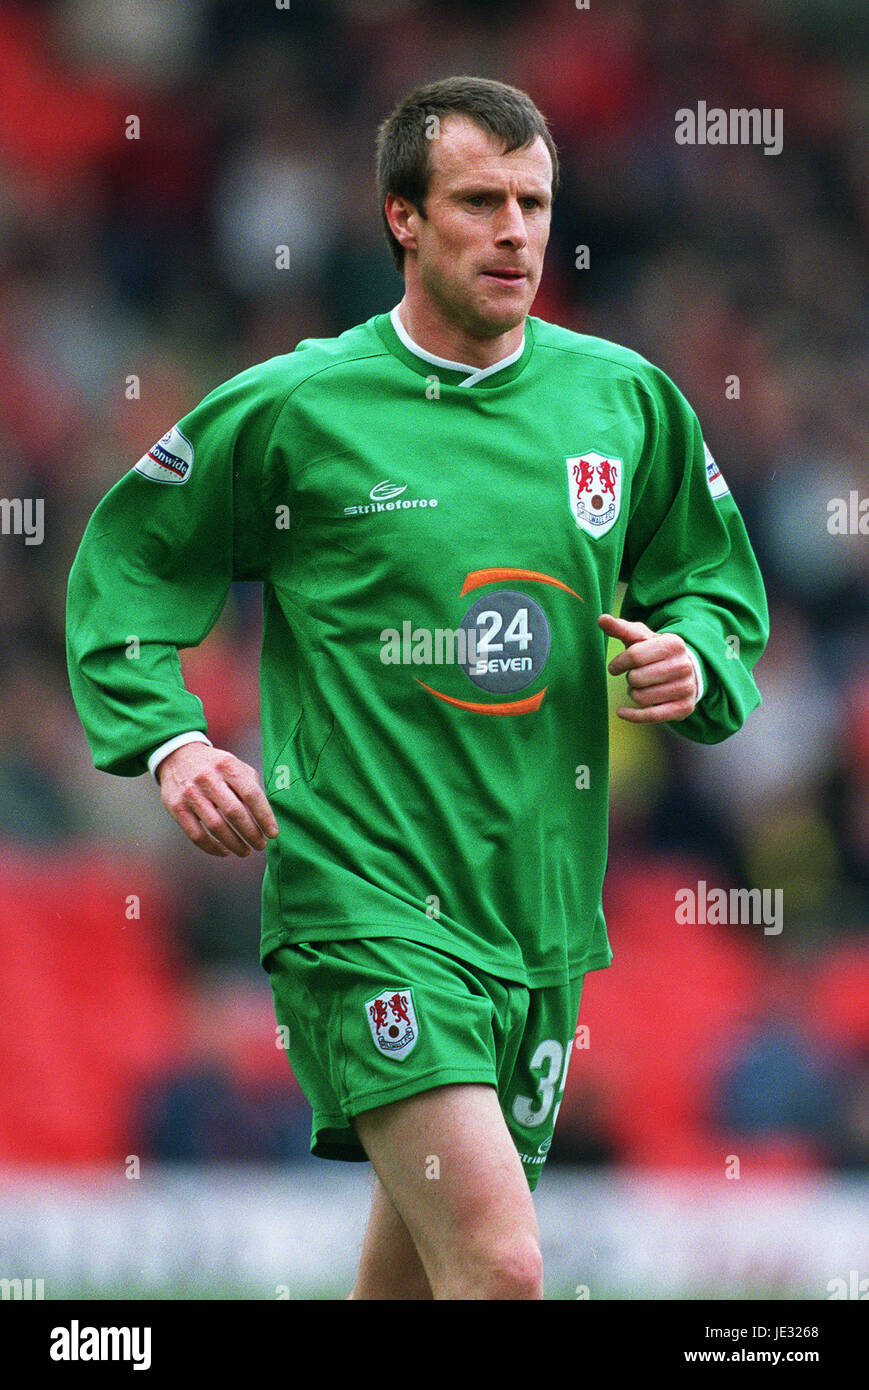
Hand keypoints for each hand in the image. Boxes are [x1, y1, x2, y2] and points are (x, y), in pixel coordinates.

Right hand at [156, 742, 278, 856]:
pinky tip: (224, 851)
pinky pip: (196, 834)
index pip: (251, 795)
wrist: (177, 756)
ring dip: (234, 844)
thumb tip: (266, 816)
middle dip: (251, 833)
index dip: (265, 817)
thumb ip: (251, 786)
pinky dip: (212, 847)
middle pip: (235, 813)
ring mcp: (191, 794)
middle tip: (261, 845)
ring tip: (245, 851)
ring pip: (216, 826)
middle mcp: (208, 778)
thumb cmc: (214, 766)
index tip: (273, 833)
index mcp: (228, 766)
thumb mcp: (235, 765)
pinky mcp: (177, 807)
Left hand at [598, 613, 697, 723]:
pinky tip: (622, 711)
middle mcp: (683, 666)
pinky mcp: (684, 708)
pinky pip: (651, 716)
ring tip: (642, 687)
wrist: (687, 670)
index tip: (615, 667)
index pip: (634, 656)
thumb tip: (601, 619)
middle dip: (630, 678)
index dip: (619, 663)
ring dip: (634, 693)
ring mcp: (686, 688)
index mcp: (673, 644)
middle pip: (637, 678)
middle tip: (635, 676)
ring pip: (641, 698)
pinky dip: (633, 715)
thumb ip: (621, 628)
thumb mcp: (641, 638)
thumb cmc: (656, 652)